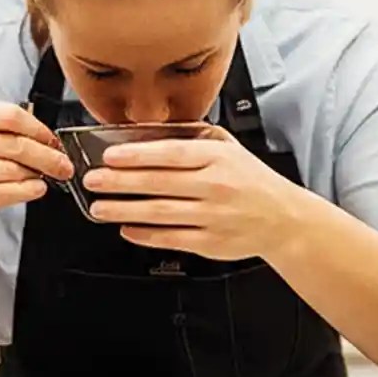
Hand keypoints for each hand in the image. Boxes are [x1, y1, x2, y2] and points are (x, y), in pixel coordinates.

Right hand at [0, 101, 73, 235]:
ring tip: (41, 178)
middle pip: (16, 144)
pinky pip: (8, 192)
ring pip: (14, 169)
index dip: (40, 129)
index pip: (11, 115)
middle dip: (48, 157)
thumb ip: (10, 131)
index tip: (55, 142)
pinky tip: (36, 189)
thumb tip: (51, 141)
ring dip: (36, 175)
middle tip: (65, 166)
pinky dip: (28, 191)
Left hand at [84, 127, 308, 260]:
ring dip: (124, 210)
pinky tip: (126, 229)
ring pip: (160, 213)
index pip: (171, 154)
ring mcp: (212, 217)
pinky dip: (144, 235)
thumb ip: (194, 138)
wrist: (284, 220)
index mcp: (218, 158)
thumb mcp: (229, 147)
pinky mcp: (210, 243)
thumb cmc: (252, 181)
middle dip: (120, 182)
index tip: (110, 156)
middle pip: (159, 184)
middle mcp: (216, 187)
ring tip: (99, 207)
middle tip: (94, 180)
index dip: (137, 155)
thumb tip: (151, 134)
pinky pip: (170, 238)